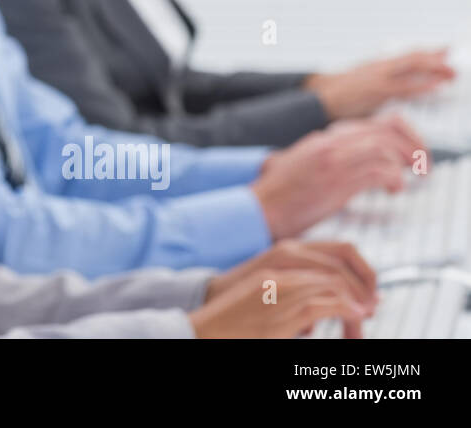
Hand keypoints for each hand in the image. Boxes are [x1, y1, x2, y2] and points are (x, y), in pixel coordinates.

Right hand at [191, 242, 376, 337]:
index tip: (369, 290)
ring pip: (336, 285)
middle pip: (338, 268)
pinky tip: (354, 318)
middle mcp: (282, 269)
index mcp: (280, 260)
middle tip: (373, 306)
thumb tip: (329, 304)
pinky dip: (347, 311)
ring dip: (357, 304)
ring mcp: (282, 288)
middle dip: (363, 287)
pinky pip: (326, 305)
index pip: (335, 252)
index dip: (360, 270)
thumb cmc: (235, 316)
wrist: (207, 328)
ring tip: (364, 319)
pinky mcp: (283, 311)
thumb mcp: (266, 292)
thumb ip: (295, 289)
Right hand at [252, 116, 425, 237]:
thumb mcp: (299, 165)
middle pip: (382, 128)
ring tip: (408, 179)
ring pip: (384, 146)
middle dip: (410, 145)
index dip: (397, 136)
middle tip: (419, 164)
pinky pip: (379, 170)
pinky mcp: (337, 180)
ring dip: (404, 162)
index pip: (369, 124)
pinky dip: (394, 179)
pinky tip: (392, 191)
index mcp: (321, 139)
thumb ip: (321, 157)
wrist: (258, 209)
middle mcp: (328, 143)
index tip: (406, 153)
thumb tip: (341, 162)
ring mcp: (333, 160)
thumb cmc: (277, 195)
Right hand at [305, 49, 454, 119]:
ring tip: (451, 73)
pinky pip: (406, 87)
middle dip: (436, 60)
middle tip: (453, 65)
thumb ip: (379, 78)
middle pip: (414, 57)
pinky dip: (424, 85)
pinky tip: (436, 86)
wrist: (319, 98)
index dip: (429, 52)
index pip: (408, 54)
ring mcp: (379, 78)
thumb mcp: (360, 80)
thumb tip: (396, 82)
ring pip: (413, 68)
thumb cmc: (339, 93)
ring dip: (435, 70)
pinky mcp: (378, 91)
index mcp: (377, 64)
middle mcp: (380, 67)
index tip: (446, 50)